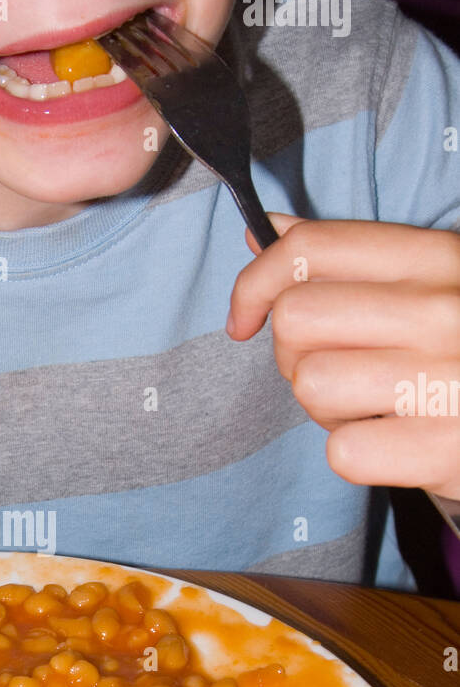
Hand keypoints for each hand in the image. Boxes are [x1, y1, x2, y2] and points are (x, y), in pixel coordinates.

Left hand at [227, 215, 459, 501]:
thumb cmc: (458, 358)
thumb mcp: (428, 289)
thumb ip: (351, 260)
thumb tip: (264, 230)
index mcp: (439, 258)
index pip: (312, 248)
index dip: (256, 284)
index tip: (246, 319)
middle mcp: (448, 309)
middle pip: (297, 318)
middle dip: (296, 355)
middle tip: (341, 373)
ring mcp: (451, 379)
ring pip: (312, 385)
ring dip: (327, 409)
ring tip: (374, 408)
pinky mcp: (449, 448)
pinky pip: (345, 452)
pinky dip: (358, 456)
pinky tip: (395, 445)